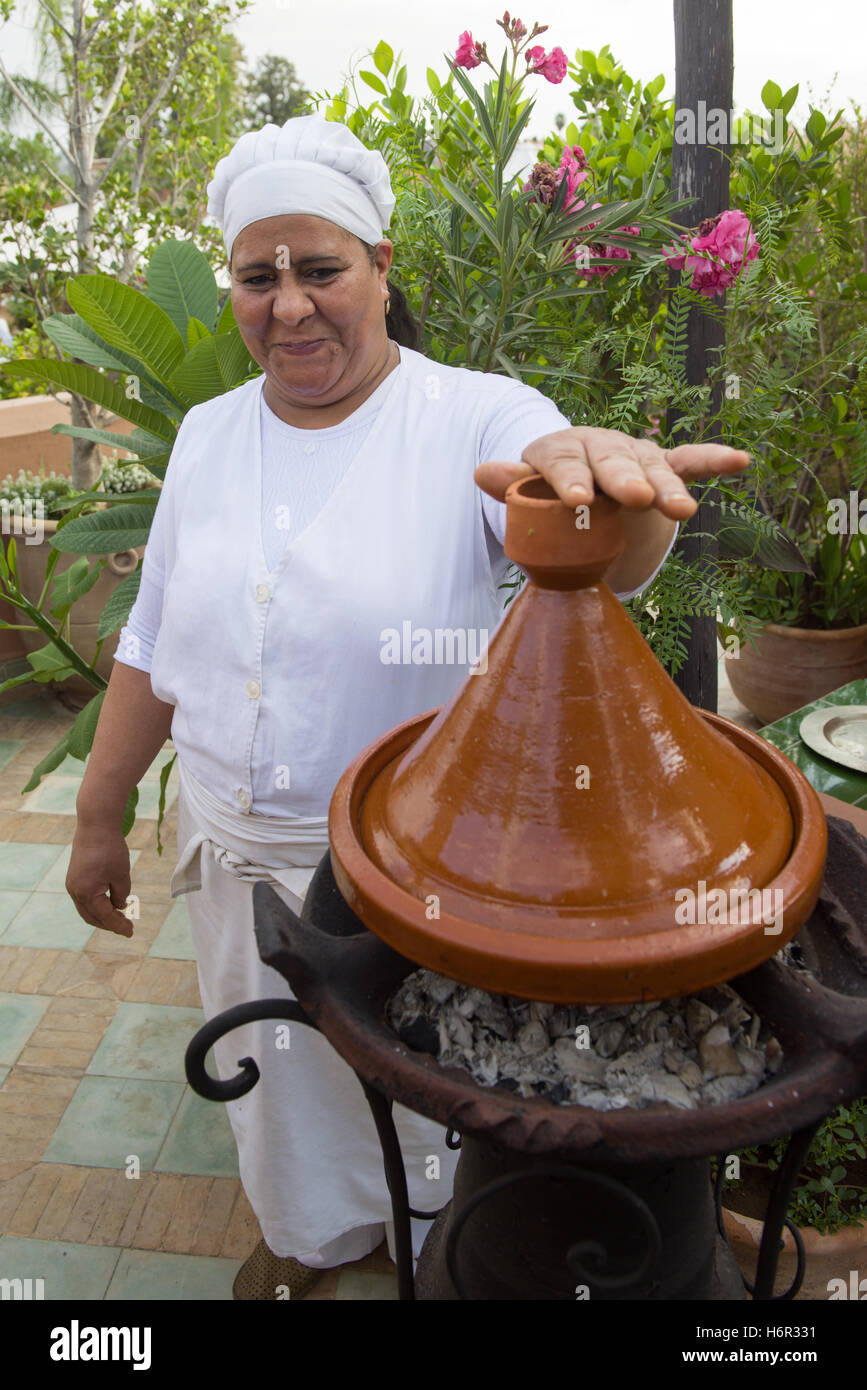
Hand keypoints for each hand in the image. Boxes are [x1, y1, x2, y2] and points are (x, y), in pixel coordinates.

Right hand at [66, 822, 133, 937]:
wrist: (95, 825)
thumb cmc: (111, 849)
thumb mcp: (121, 875)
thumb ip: (121, 895)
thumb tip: (119, 907)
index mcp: (87, 893)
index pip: (105, 917)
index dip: (118, 926)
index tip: (131, 932)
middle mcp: (75, 892)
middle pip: (92, 917)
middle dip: (109, 924)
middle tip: (127, 927)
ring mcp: (72, 885)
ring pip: (86, 909)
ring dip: (102, 915)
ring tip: (120, 917)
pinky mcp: (74, 878)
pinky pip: (84, 899)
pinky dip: (96, 905)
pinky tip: (110, 903)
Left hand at [474, 425, 750, 516]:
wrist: (579, 473)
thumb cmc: (550, 486)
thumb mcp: (528, 484)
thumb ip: (513, 482)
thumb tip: (481, 472)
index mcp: (563, 450)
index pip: (564, 465)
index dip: (570, 482)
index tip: (576, 500)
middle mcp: (602, 448)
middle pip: (615, 465)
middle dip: (626, 481)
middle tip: (637, 498)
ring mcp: (635, 456)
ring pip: (655, 470)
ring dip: (670, 489)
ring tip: (683, 510)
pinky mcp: (661, 465)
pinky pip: (689, 461)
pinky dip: (713, 461)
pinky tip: (741, 461)